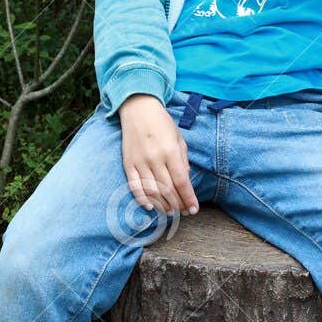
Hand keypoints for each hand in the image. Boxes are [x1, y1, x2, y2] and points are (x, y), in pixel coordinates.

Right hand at [118, 95, 199, 216]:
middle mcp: (155, 158)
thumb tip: (185, 180)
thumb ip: (183, 160)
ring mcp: (140, 162)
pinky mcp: (128, 163)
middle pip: (168, 189)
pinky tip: (149, 206)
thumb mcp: (179, 138)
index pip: (181, 181)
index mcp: (170, 151)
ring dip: (162, 205)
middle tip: (183, 212)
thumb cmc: (162, 123)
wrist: (138, 108)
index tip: (194, 209)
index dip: (188, 198)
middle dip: (177, 204)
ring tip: (170, 212)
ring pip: (152, 191)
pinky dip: (142, 199)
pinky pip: (134, 186)